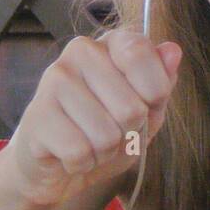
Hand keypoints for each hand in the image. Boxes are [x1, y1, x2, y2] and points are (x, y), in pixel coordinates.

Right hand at [9, 29, 181, 205]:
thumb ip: (161, 83)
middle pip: (130, 107)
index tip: (144, 104)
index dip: (154, 93)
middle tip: (110, 131)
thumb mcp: (146, 110)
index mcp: (111, 43)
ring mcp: (54, 79)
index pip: (141, 54)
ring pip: (106, 135)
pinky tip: (70, 154)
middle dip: (128, 134)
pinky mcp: (37, 114)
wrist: (57, 165)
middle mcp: (80, 52)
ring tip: (89, 143)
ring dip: (105, 152)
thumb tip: (173, 51)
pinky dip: (83, 163)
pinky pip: (79, 152)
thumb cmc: (105, 131)